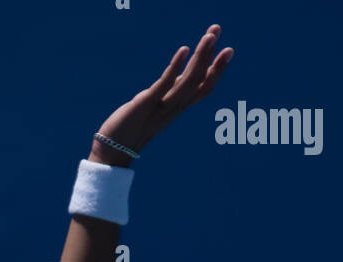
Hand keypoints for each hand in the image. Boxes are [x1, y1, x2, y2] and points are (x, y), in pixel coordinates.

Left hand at [94, 23, 232, 158]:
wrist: (114, 149)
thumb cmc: (133, 125)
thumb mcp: (156, 104)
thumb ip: (169, 90)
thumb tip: (180, 73)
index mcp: (178, 108)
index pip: (204, 88)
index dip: (217, 70)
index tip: (228, 50)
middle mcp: (174, 108)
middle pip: (199, 81)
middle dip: (210, 55)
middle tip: (217, 30)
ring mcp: (162, 107)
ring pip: (188, 81)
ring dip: (200, 57)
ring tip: (209, 36)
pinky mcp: (147, 104)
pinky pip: (165, 84)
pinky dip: (176, 66)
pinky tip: (184, 49)